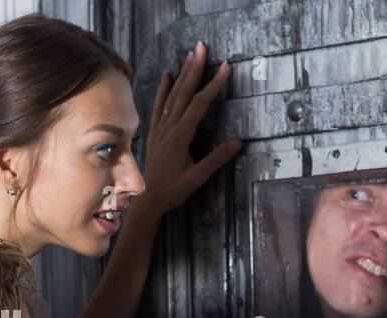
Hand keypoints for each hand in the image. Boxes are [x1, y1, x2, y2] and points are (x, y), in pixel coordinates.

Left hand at [137, 42, 242, 218]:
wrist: (148, 199)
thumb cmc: (173, 190)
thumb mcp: (198, 178)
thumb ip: (216, 159)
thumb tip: (238, 142)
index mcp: (181, 136)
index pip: (199, 104)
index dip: (213, 85)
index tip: (225, 68)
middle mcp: (169, 127)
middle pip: (184, 92)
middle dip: (195, 68)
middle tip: (203, 47)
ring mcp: (160, 128)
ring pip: (173, 95)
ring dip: (182, 73)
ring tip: (191, 54)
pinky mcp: (155, 132)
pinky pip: (159, 104)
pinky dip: (164, 88)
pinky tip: (167, 74)